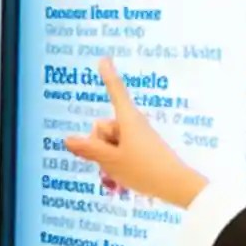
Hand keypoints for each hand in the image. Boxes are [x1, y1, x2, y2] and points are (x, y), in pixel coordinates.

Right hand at [64, 57, 207, 207]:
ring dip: (107, 157)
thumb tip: (68, 139)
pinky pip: (119, 150)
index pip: (115, 92)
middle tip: (111, 163)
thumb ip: (89, 150)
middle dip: (99, 145)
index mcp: (128, 120)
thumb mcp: (111, 161)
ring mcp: (138, 137)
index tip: (103, 59)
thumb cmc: (145, 170)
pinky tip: (122, 177)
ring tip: (119, 173)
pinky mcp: (142, 148)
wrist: (177, 187)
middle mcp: (133, 124)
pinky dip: (116, 162)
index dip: (108, 76)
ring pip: (109, 142)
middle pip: (102, 127)